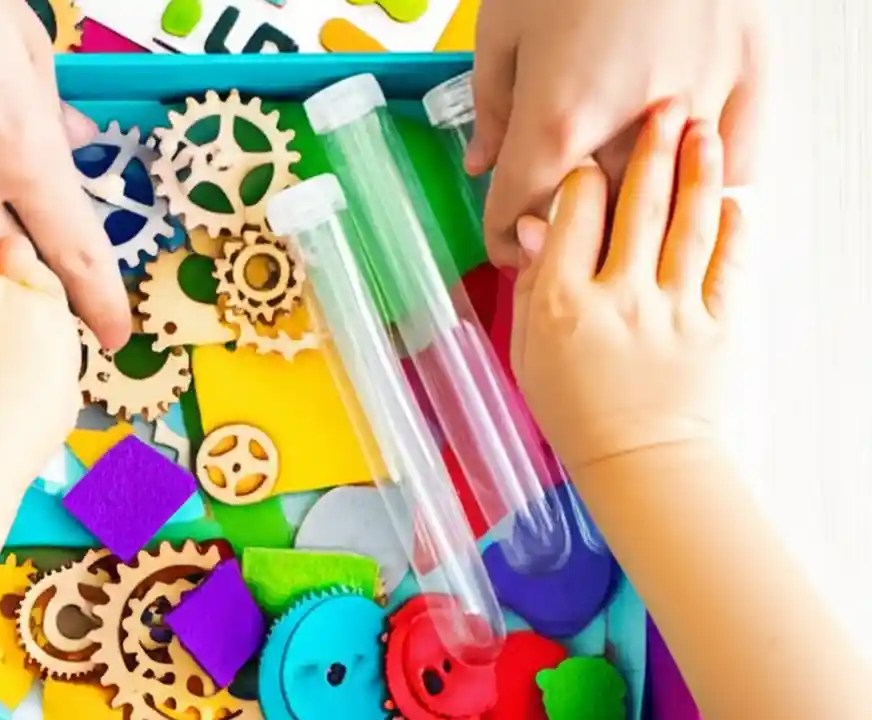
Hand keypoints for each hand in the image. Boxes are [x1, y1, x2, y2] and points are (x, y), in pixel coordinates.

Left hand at [471, 0, 763, 266]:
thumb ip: (490, 108)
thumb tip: (483, 164)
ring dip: (642, 195)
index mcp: (558, 119)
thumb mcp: (500, 28)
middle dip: (571, 216)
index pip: (522, 217)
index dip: (503, 241)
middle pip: (597, 216)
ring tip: (625, 167)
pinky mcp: (751, 74)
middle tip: (561, 192)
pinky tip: (686, 147)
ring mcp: (699, 104)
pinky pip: (738, 159)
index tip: (505, 243)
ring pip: (669, 197)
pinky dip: (711, 166)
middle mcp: (632, 126)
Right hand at [509, 104, 745, 473]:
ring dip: (696, 172)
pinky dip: (729, 227)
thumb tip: (537, 229)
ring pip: (687, 225)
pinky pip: (725, 264)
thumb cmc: (575, 409)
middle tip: (662, 109)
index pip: (573, 216)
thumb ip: (533, 286)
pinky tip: (727, 202)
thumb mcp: (529, 348)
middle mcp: (617, 300)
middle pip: (636, 206)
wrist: (638, 461)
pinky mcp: (714, 325)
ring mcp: (671, 311)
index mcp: (562, 304)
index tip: (588, 159)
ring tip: (702, 133)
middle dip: (650, 150)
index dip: (581, 177)